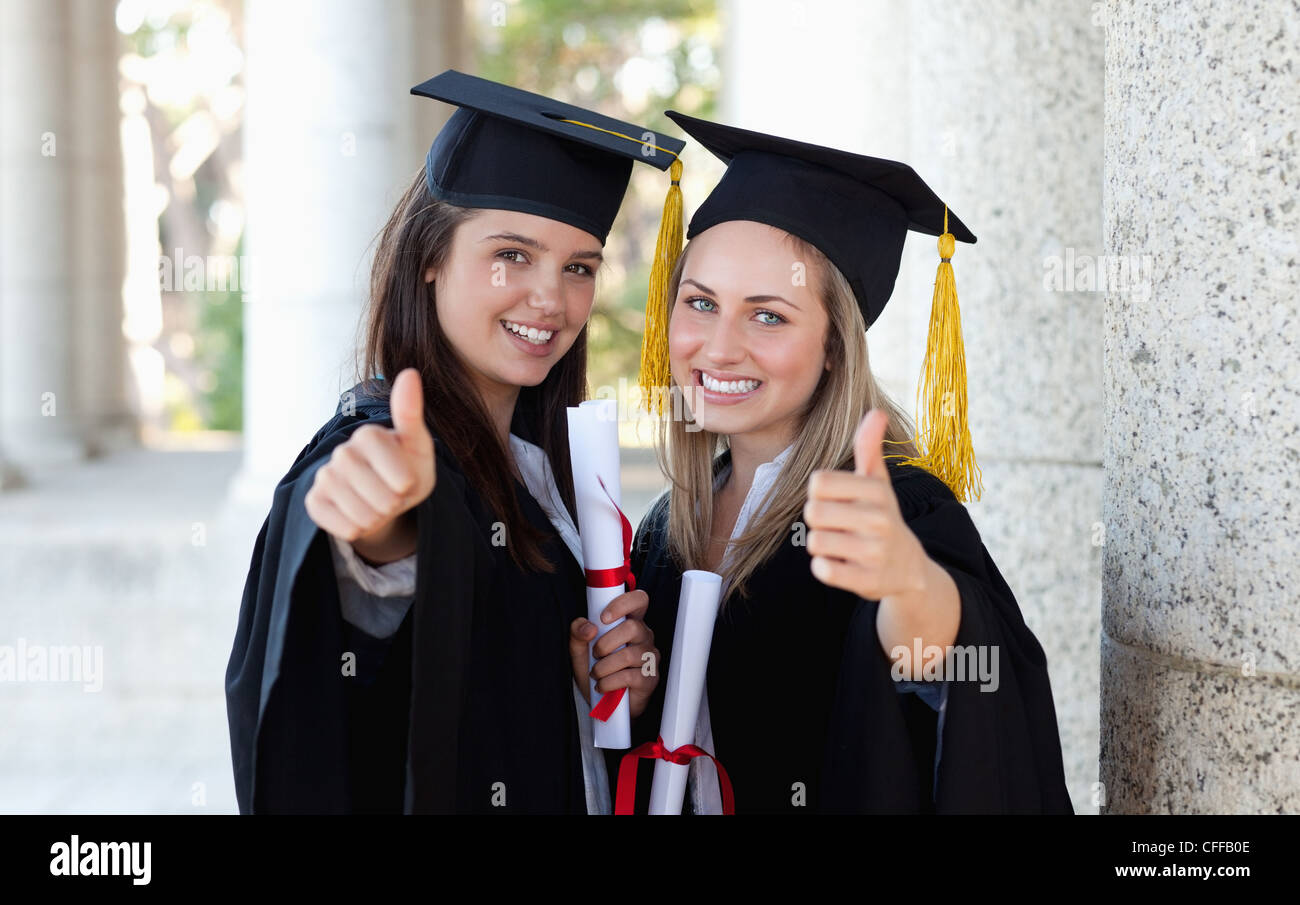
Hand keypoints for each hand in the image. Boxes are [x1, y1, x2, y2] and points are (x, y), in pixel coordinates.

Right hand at [305, 367, 434, 559]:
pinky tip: (359, 515)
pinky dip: (358, 528)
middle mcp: (342, 452)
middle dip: (394, 502)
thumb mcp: (418, 445)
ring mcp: (324, 476)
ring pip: (363, 515)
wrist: (385, 497)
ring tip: (378, 504)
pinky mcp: (313, 501)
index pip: (399, 476)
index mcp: (368, 435)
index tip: (407, 479)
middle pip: (381, 497)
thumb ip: (411, 413)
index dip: (406, 482)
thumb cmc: (406, 467)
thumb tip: (410, 373)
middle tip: (392, 493)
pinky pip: (343, 527)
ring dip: (379, 517)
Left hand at [568, 590, 659, 718]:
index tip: (604, 618)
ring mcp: (649, 658)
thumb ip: (577, 633)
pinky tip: (603, 686)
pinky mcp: (650, 678)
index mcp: (630, 622)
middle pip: (633, 627)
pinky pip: (629, 676)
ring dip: (604, 667)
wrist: (601, 705)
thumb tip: (588, 627)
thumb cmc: (595, 672)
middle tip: (595, 654)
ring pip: (628, 654)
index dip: (623, 604)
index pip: (638, 600)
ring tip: (596, 674)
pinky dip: (609, 682)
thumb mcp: (579, 650)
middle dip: (606, 643)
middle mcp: (644, 637)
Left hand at [803, 410, 930, 600]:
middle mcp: (878, 519)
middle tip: (841, 526)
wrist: (909, 568)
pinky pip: (822, 569)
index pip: (818, 482)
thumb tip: (876, 411)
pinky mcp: (867, 580)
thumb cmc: (882, 517)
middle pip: (812, 512)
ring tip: (844, 545)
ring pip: (814, 541)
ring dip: (822, 545)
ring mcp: (873, 552)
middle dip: (820, 520)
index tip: (839, 501)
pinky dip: (826, 568)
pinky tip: (845, 564)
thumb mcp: (878, 482)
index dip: (821, 493)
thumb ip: (869, 447)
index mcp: (876, 490)